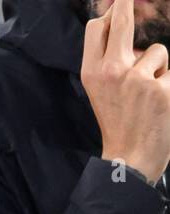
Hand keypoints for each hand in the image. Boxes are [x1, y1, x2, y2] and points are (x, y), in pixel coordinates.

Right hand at [82, 0, 169, 182]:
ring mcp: (138, 78)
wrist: (129, 157)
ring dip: (159, 67)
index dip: (110, 14)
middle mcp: (112, 71)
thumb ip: (107, 62)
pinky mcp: (163, 87)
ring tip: (150, 93)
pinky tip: (161, 102)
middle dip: (128, 6)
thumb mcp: (100, 92)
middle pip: (123, 22)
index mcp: (92, 73)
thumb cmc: (117, 123)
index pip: (97, 29)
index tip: (118, 5)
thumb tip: (119, 30)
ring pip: (158, 52)